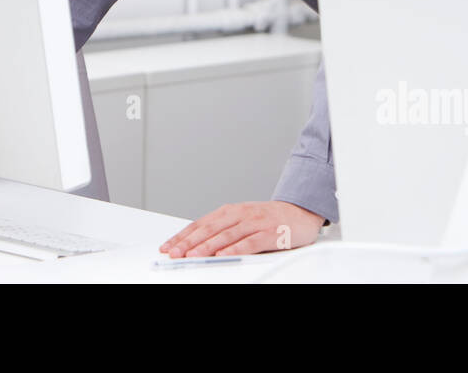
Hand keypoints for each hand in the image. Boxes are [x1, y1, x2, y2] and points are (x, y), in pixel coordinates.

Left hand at [160, 201, 324, 257]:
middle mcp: (240, 214)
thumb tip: (195, 246)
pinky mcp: (269, 232)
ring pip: (226, 235)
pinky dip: (235, 249)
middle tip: (173, 253)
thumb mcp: (242, 220)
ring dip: (207, 246)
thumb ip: (222, 231)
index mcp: (230, 211)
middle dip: (189, 242)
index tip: (167, 246)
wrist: (300, 212)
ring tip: (192, 256)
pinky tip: (223, 255)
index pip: (200, 224)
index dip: (182, 235)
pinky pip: (250, 242)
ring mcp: (254, 222)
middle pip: (209, 229)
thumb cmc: (268, 219)